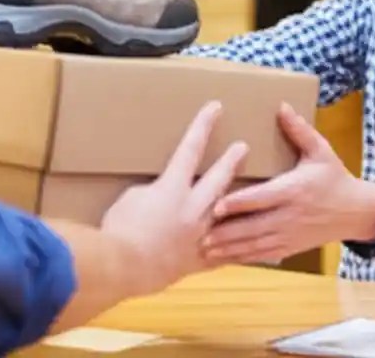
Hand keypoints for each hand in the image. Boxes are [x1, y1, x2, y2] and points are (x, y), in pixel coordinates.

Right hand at [100, 101, 248, 293]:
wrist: (124, 266)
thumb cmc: (121, 228)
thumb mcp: (131, 198)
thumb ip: (153, 191)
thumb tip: (163, 194)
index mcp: (172, 187)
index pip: (191, 148)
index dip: (203, 125)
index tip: (216, 108)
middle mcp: (192, 207)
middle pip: (218, 178)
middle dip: (232, 160)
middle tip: (244, 147)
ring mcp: (200, 233)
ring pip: (228, 213)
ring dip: (240, 200)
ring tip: (253, 194)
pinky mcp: (199, 259)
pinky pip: (225, 252)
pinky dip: (237, 248)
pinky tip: (251, 246)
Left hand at [201, 103, 374, 264]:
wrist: (356, 212)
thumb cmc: (334, 178)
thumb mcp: (321, 151)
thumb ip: (299, 130)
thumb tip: (281, 106)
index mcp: (294, 191)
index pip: (262, 198)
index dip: (239, 202)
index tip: (217, 204)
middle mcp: (290, 216)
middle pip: (253, 227)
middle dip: (227, 232)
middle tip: (200, 233)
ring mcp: (289, 235)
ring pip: (255, 245)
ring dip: (230, 248)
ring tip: (205, 248)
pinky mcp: (289, 247)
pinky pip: (263, 255)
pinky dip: (243, 258)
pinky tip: (224, 259)